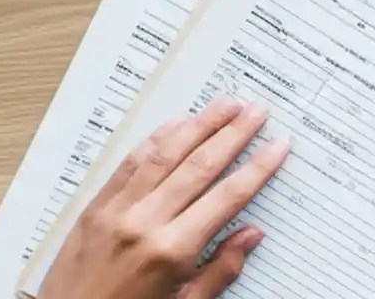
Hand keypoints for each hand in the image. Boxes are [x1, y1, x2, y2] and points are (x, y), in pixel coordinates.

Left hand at [40, 98, 290, 298]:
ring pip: (166, 154)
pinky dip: (155, 140)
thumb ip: (219, 271)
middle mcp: (146, 223)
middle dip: (233, 134)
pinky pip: (130, 163)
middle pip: (200, 166)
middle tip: (257, 110)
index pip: (227, 198)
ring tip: (225, 104)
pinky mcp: (96, 206)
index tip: (278, 145)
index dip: (257, 168)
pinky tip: (176, 122)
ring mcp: (118, 210)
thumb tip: (251, 234)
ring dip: (199, 124)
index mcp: (173, 251)